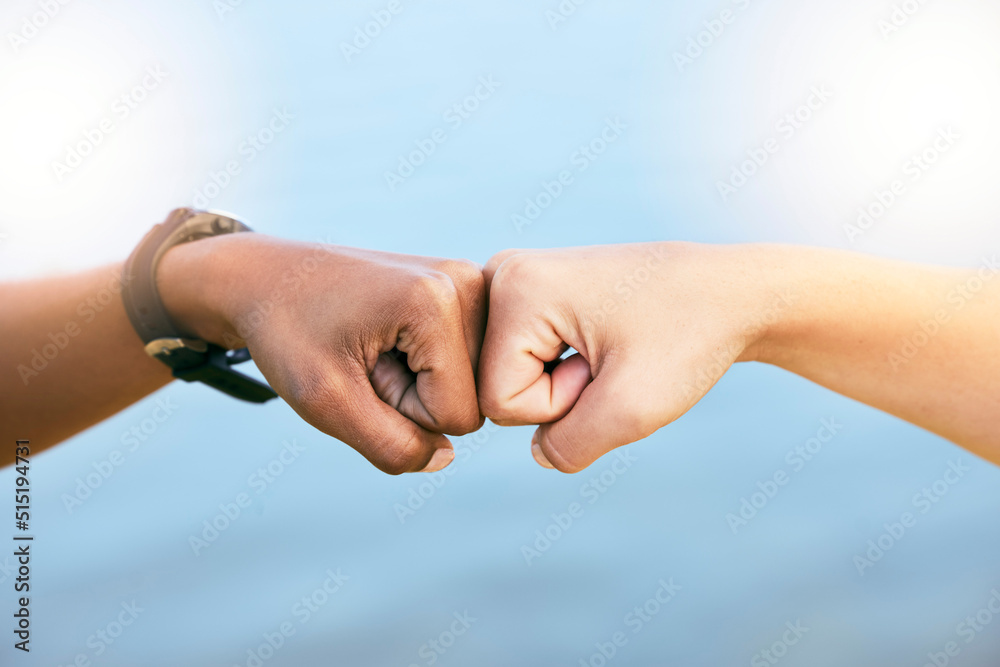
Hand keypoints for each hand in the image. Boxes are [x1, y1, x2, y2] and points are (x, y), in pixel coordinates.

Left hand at [158, 234, 485, 473]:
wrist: (268, 277)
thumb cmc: (287, 333)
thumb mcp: (325, 402)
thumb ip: (390, 445)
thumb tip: (445, 457)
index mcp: (435, 302)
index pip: (459, 416)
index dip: (403, 415)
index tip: (361, 371)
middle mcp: (467, 282)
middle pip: (473, 399)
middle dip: (415, 398)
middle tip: (365, 359)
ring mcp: (471, 281)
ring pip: (472, 383)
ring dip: (420, 383)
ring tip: (375, 348)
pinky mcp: (466, 287)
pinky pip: (466, 362)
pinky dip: (426, 365)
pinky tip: (390, 338)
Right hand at [477, 242, 774, 472]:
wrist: (732, 292)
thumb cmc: (690, 336)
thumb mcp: (632, 410)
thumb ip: (568, 447)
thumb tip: (540, 452)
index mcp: (513, 286)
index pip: (500, 401)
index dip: (561, 404)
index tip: (610, 364)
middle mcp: (501, 273)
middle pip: (497, 387)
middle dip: (559, 394)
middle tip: (614, 357)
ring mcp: (516, 280)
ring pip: (512, 378)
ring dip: (566, 384)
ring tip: (612, 349)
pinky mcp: (532, 292)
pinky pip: (527, 363)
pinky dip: (568, 369)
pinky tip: (604, 343)